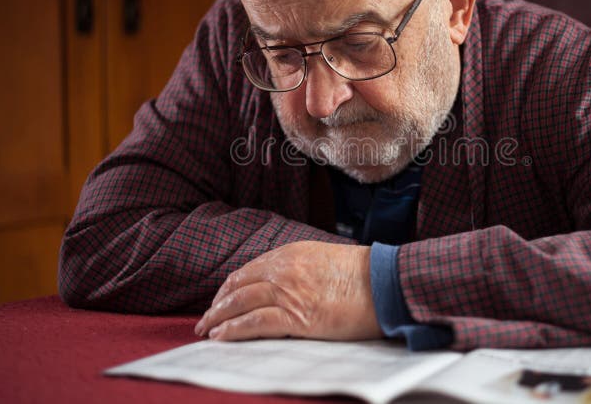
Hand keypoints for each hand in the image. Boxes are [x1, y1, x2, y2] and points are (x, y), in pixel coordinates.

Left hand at [194, 241, 382, 341]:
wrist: (384, 284)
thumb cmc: (364, 275)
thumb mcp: (326, 260)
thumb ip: (302, 267)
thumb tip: (289, 283)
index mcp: (292, 253)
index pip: (250, 270)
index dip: (231, 286)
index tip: (222, 298)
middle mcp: (284, 270)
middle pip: (239, 286)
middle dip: (218, 304)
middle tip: (206, 318)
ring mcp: (288, 292)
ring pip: (240, 304)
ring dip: (219, 318)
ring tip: (207, 330)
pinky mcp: (296, 317)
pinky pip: (254, 323)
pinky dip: (233, 331)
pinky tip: (221, 337)